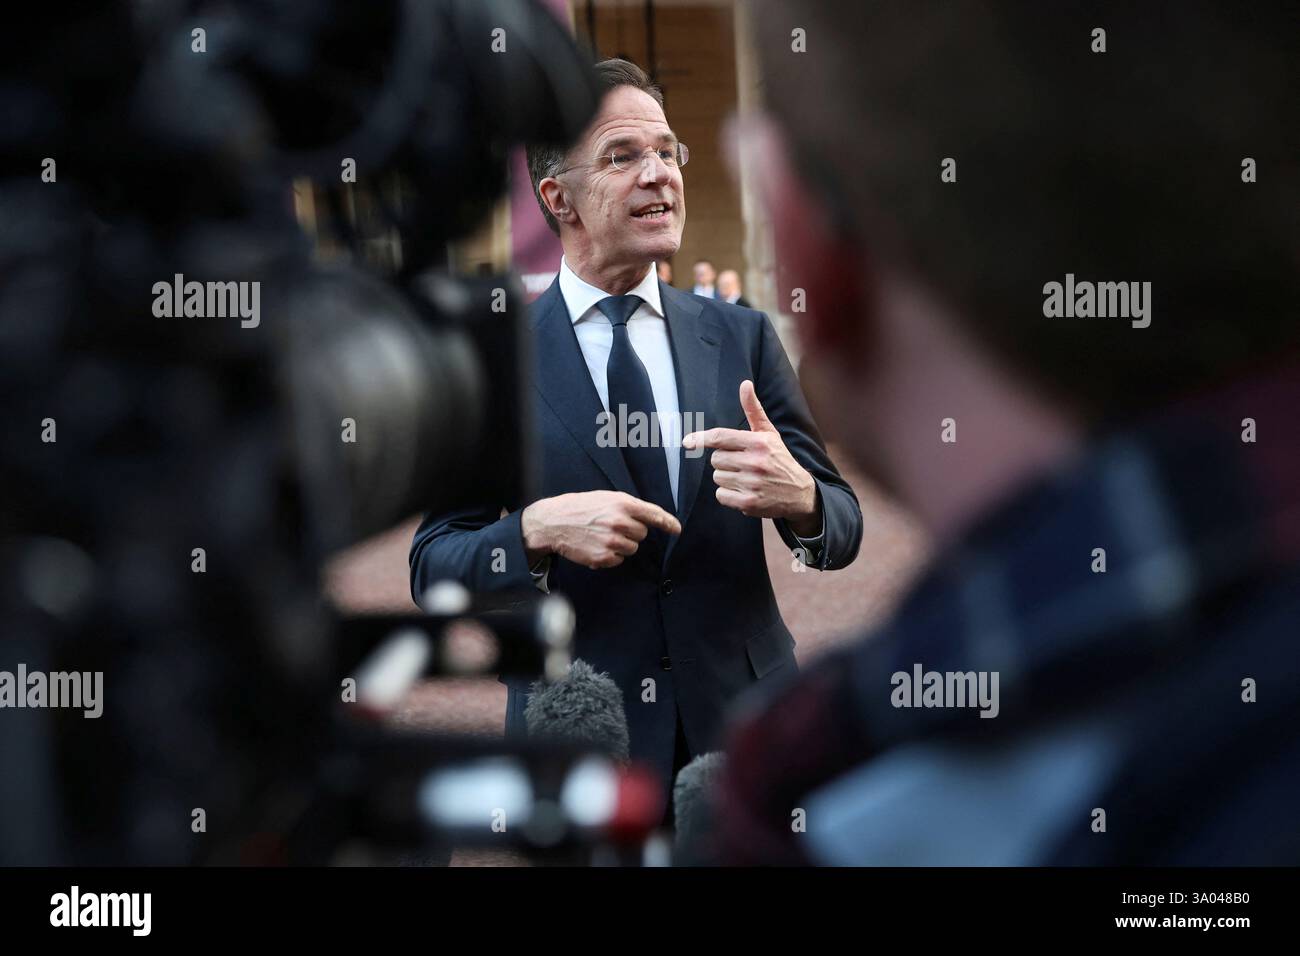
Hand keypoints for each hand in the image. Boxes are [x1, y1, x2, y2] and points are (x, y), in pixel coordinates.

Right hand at [520, 491, 681, 569]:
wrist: (554, 522)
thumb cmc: (581, 508)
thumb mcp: (607, 498)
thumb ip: (629, 507)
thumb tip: (651, 519)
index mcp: (623, 504)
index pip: (653, 514)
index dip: (668, 523)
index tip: (677, 529)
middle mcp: (620, 522)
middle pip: (642, 534)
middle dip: (632, 532)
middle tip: (612, 526)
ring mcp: (612, 541)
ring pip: (632, 548)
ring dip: (622, 545)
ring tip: (602, 535)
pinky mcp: (604, 557)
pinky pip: (619, 560)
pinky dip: (611, 556)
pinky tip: (596, 545)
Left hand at [683, 380, 819, 534]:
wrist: (800, 493)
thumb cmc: (779, 459)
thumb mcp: (769, 433)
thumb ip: (753, 410)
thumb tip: (745, 384)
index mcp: (759, 442)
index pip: (721, 437)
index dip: (701, 439)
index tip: (687, 442)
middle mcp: (755, 462)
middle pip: (716, 459)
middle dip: (724, 461)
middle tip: (741, 464)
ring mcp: (752, 483)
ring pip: (717, 478)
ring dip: (726, 478)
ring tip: (745, 478)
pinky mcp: (749, 503)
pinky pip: (721, 495)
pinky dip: (728, 495)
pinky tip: (744, 492)